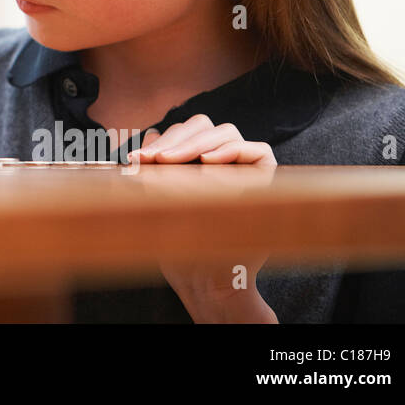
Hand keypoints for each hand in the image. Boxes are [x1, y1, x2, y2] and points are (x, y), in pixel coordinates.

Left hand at [131, 114, 277, 321]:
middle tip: (152, 158)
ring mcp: (244, 169)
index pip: (184, 131)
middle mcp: (221, 160)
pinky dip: (232, 150)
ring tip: (171, 160)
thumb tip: (149, 133)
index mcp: (196, 160)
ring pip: (227, 132)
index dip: (162, 138)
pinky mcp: (266, 181)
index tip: (138, 157)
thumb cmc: (179, 240)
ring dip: (195, 142)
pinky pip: (259, 150)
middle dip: (174, 138)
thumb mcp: (156, 198)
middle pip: (204, 126)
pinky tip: (206, 161)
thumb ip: (153, 167)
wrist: (204, 278)